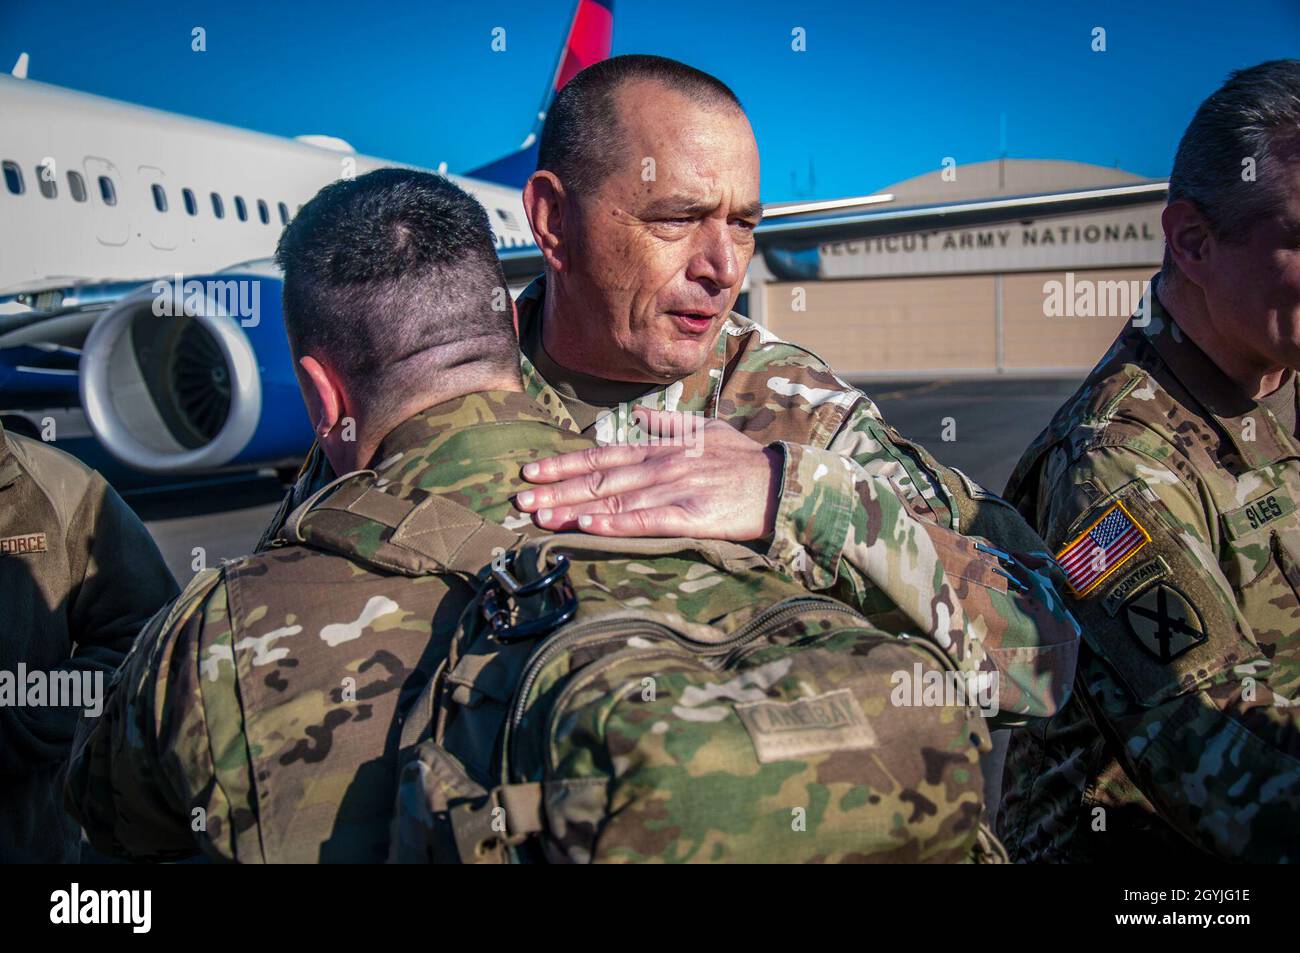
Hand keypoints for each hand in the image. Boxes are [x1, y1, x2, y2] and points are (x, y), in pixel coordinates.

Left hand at [516, 409, 781, 539]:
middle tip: (520, 502)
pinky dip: (619, 523)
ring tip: (543, 518)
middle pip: (600, 479)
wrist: (781, 483)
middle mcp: (662, 466)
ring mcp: (676, 490)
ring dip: (577, 508)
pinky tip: (593, 526)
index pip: (602, 456)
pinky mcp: (693, 517)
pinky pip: (649, 521)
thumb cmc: (742, 460)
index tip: (530, 473)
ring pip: (617, 500)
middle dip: (557, 490)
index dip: (563, 464)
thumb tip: (633, 414)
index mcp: (661, 447)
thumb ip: (666, 423)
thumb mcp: (704, 429)